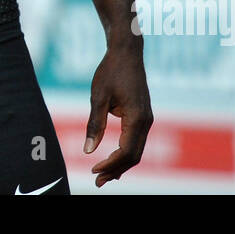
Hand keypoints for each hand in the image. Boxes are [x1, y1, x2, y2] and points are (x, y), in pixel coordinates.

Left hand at [84, 43, 151, 186]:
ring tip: (104, 176)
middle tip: (97, 181)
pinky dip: (126, 153)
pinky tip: (113, 159)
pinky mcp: (143, 115)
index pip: (126, 151)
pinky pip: (137, 140)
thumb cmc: (110, 71)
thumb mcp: (98, 97)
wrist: (126, 52)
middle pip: (134, 155)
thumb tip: (88, 151)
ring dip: (121, 164)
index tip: (93, 171)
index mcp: (136, 117)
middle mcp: (146, 121)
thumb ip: (94, 124)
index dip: (110, 164)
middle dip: (116, 170)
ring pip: (137, 150)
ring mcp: (147, 118)